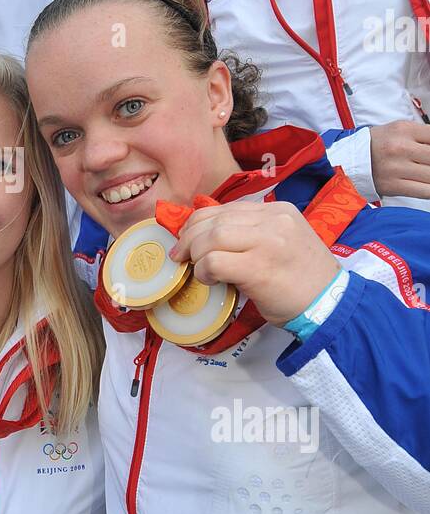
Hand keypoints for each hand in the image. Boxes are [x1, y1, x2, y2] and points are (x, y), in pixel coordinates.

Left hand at [172, 202, 339, 326]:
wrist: (330, 305)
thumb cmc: (303, 280)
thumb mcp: (283, 242)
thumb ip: (253, 232)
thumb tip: (209, 236)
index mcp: (278, 211)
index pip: (226, 208)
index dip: (199, 222)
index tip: (189, 239)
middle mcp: (273, 220)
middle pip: (215, 219)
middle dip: (190, 237)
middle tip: (182, 255)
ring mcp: (267, 242)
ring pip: (212, 236)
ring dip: (196, 253)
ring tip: (197, 269)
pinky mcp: (259, 267)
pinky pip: (216, 261)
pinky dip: (204, 270)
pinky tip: (209, 280)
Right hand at [370, 120, 429, 199]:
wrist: (353, 160)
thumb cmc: (382, 143)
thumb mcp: (402, 129)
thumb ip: (425, 136)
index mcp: (404, 130)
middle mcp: (400, 148)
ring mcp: (396, 168)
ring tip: (428, 172)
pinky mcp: (394, 186)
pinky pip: (425, 191)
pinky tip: (429, 184)